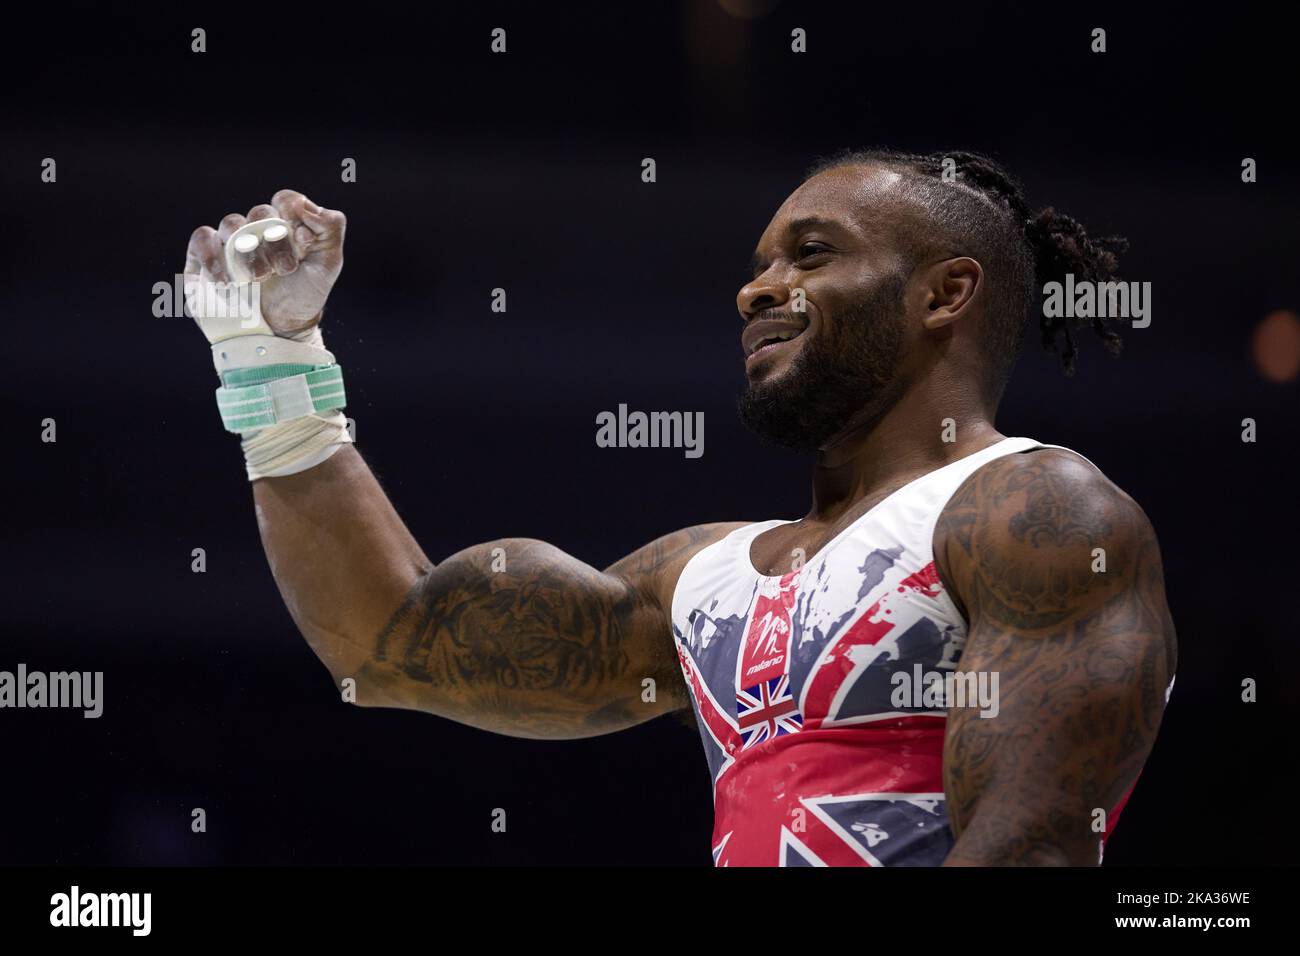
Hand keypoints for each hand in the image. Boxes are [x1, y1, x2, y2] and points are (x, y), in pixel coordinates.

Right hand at [184, 189, 345, 336]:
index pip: (285, 200)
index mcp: (286, 224)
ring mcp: (229, 240)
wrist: (281, 330)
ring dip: (247, 251)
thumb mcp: (328, 264)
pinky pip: (202, 239)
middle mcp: (256, 227)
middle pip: (260, 214)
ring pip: (231, 224)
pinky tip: (229, 281)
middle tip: (284, 270)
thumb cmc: (304, 295)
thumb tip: (306, 205)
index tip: (302, 242)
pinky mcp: (204, 256)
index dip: (293, 213)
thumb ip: (331, 228)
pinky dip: (215, 257)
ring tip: (259, 279)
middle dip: (275, 242)